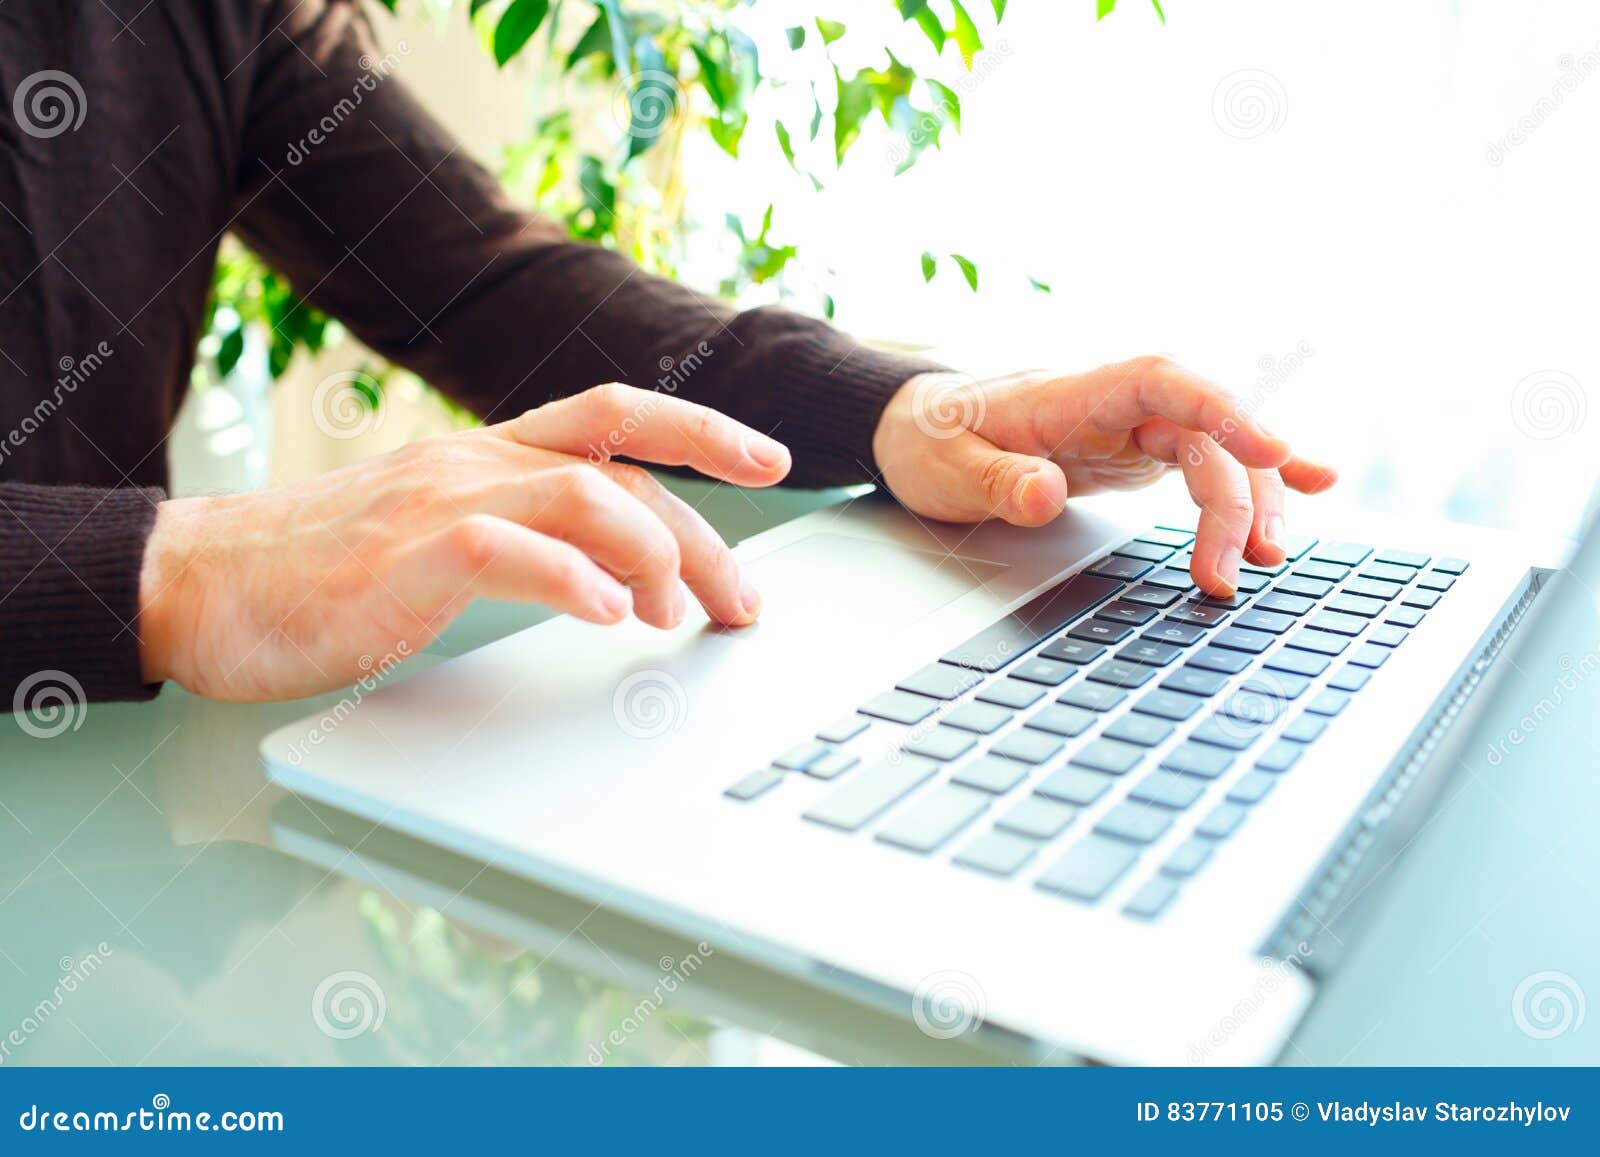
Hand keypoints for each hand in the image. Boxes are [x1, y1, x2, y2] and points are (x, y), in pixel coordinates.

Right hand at [139, 383, 790, 701]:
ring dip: (653, 558)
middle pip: (626, 474)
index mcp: (487, 454)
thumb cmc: (322, 570)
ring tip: (671, 617)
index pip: (616, 415)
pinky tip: (610, 617)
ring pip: (587, 496)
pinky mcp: (403, 556)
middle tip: (742, 603)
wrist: (198, 584)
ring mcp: (440, 502)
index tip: (770, 458)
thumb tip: (616, 577)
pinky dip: (576, 581)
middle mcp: (475, 462)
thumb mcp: (438, 533)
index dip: (702, 427)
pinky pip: (510, 551)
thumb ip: (522, 534)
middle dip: (705, 538)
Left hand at [871, 358, 1336, 595]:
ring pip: (1213, 454)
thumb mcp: (948, 469)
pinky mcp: (1138, 453)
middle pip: (1199, 436)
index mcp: (1071, 394)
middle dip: (1231, 502)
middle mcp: (1115, 403)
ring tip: (1266, 562)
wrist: (923, 429)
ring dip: (1249, 503)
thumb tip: (1042, 494)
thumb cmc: (935, 442)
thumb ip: (998, 481)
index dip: (1220, 408)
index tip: (1272, 448)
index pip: (1160, 381)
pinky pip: (1206, 461)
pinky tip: (1312, 483)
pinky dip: (1254, 476)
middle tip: (1228, 574)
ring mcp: (1132, 427)